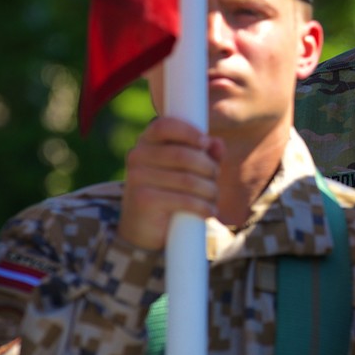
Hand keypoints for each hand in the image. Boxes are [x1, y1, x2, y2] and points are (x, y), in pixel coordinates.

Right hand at [117, 116, 223, 250]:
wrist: (143, 228)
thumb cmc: (170, 191)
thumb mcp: (188, 169)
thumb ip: (204, 153)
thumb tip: (217, 144)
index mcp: (146, 142)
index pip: (163, 126)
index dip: (188, 132)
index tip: (206, 143)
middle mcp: (137, 156)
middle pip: (183, 155)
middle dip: (208, 168)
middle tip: (216, 178)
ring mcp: (137, 178)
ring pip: (188, 179)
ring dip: (210, 190)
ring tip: (214, 198)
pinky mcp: (143, 199)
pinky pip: (184, 200)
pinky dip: (203, 207)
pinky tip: (210, 211)